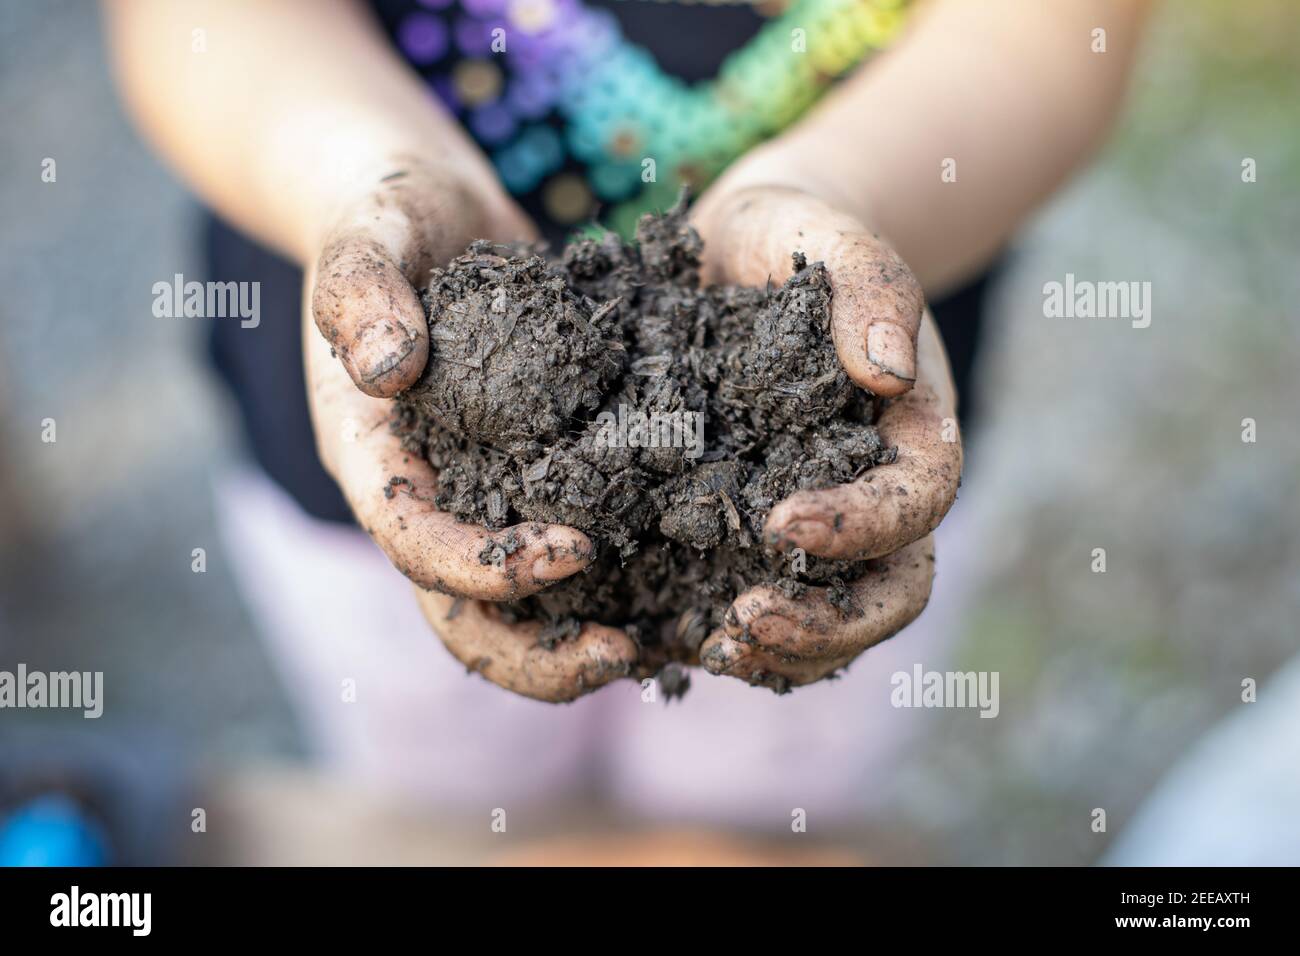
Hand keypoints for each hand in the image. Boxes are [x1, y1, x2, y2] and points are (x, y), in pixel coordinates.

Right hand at [304, 159, 638, 700]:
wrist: (431, 210)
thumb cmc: (391, 214)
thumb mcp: (370, 230)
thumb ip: (361, 287)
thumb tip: (386, 367)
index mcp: (376, 457)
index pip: (415, 540)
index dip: (484, 566)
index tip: (573, 555)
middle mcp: (429, 495)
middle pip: (464, 611)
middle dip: (536, 651)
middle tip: (624, 658)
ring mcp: (483, 492)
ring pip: (521, 602)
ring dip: (580, 636)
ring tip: (664, 645)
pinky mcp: (536, 473)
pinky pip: (573, 543)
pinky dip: (620, 577)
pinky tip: (689, 582)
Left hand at [689, 183, 961, 690]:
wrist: (736, 254)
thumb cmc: (794, 239)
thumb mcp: (832, 235)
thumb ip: (873, 286)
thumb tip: (888, 373)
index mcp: (909, 433)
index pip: (917, 503)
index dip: (863, 527)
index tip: (783, 521)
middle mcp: (872, 494)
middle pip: (890, 591)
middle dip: (830, 623)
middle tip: (746, 620)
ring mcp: (816, 524)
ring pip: (833, 620)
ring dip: (784, 651)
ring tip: (711, 648)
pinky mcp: (748, 535)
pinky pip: (758, 602)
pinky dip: (730, 634)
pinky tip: (672, 635)